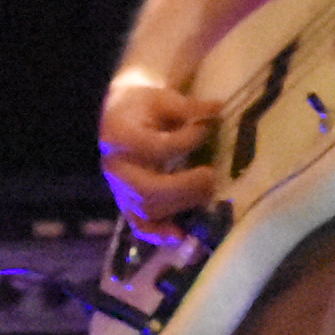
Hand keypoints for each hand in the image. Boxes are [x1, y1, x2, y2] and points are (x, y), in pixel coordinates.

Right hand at [99, 74, 220, 243]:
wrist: (121, 117)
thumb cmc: (144, 106)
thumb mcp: (163, 98)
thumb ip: (188, 107)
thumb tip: (218, 108)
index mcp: (119, 136)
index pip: (154, 148)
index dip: (186, 141)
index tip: (208, 128)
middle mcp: (115, 167)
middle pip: (146, 190)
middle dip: (183, 187)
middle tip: (211, 175)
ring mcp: (120, 189)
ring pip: (146, 211)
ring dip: (181, 206)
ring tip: (208, 193)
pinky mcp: (128, 203)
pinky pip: (140, 226)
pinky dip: (161, 234)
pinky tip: (182, 236)